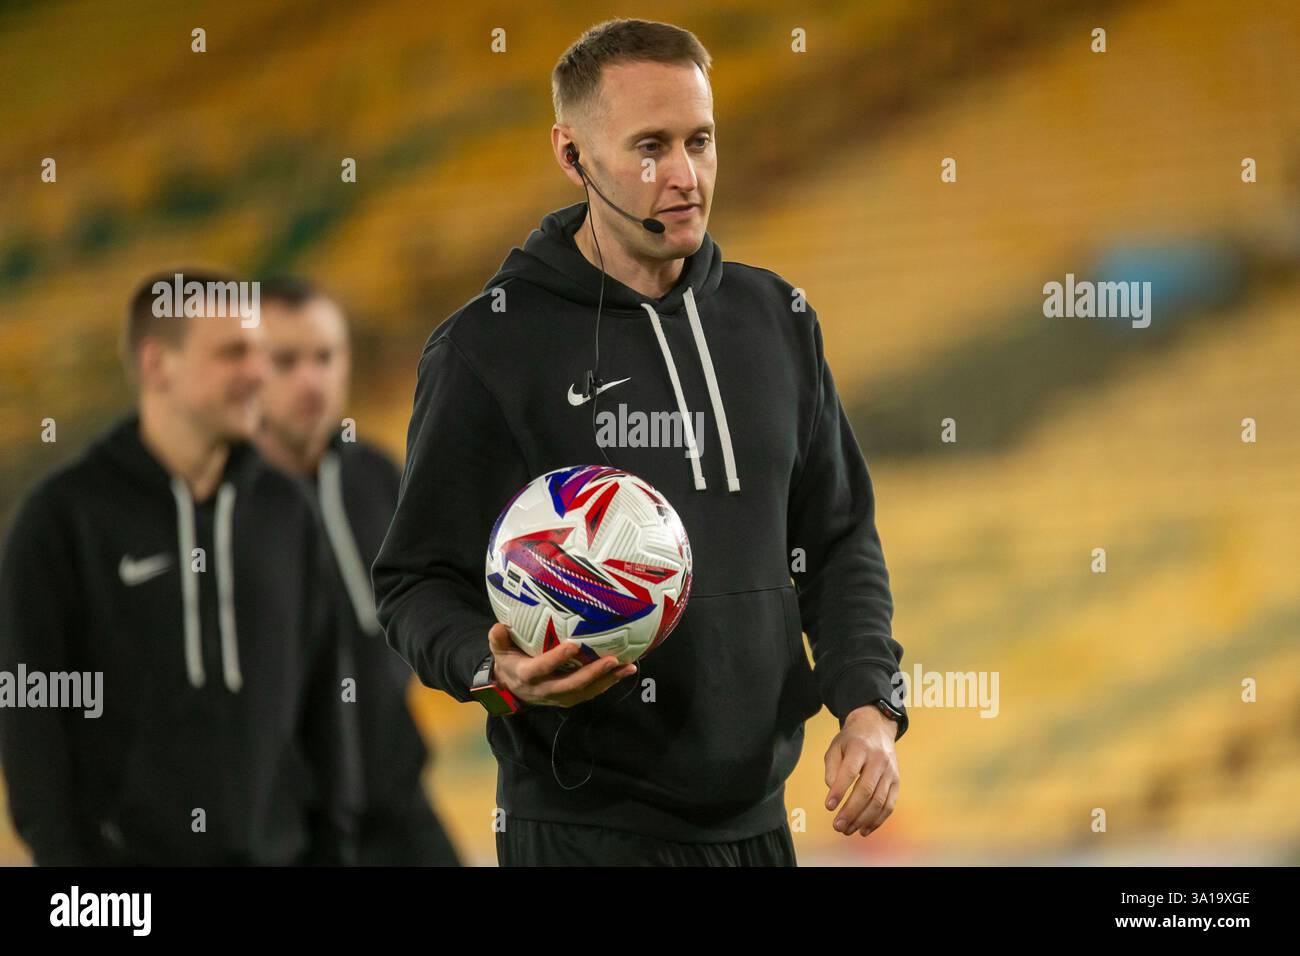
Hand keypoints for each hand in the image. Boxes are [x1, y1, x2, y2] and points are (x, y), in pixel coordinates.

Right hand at [487, 622, 636, 707]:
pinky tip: (624, 671)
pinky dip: (608, 683)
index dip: (556, 659)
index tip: (573, 645)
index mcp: (527, 676)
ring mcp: (559, 697)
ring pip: (585, 692)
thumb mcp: (498, 650)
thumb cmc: (508, 661)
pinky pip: (590, 693)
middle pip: (571, 685)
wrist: (510, 688)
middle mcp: (544, 690)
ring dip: (607, 681)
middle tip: (612, 660)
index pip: (542, 669)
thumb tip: (500, 626)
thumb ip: (498, 638)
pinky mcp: (569, 699)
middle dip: (593, 674)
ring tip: (628, 667)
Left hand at [823, 704, 899, 836]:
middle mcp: (878, 759)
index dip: (840, 790)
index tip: (828, 807)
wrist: (877, 728)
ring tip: (847, 830)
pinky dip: (877, 820)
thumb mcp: (836, 746)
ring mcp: (890, 771)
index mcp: (860, 747)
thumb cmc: (851, 741)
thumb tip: (833, 790)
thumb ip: (832, 767)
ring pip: (879, 801)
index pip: (850, 771)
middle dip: (851, 811)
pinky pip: (889, 805)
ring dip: (862, 819)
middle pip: (866, 790)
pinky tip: (864, 830)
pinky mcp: (897, 782)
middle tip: (837, 826)